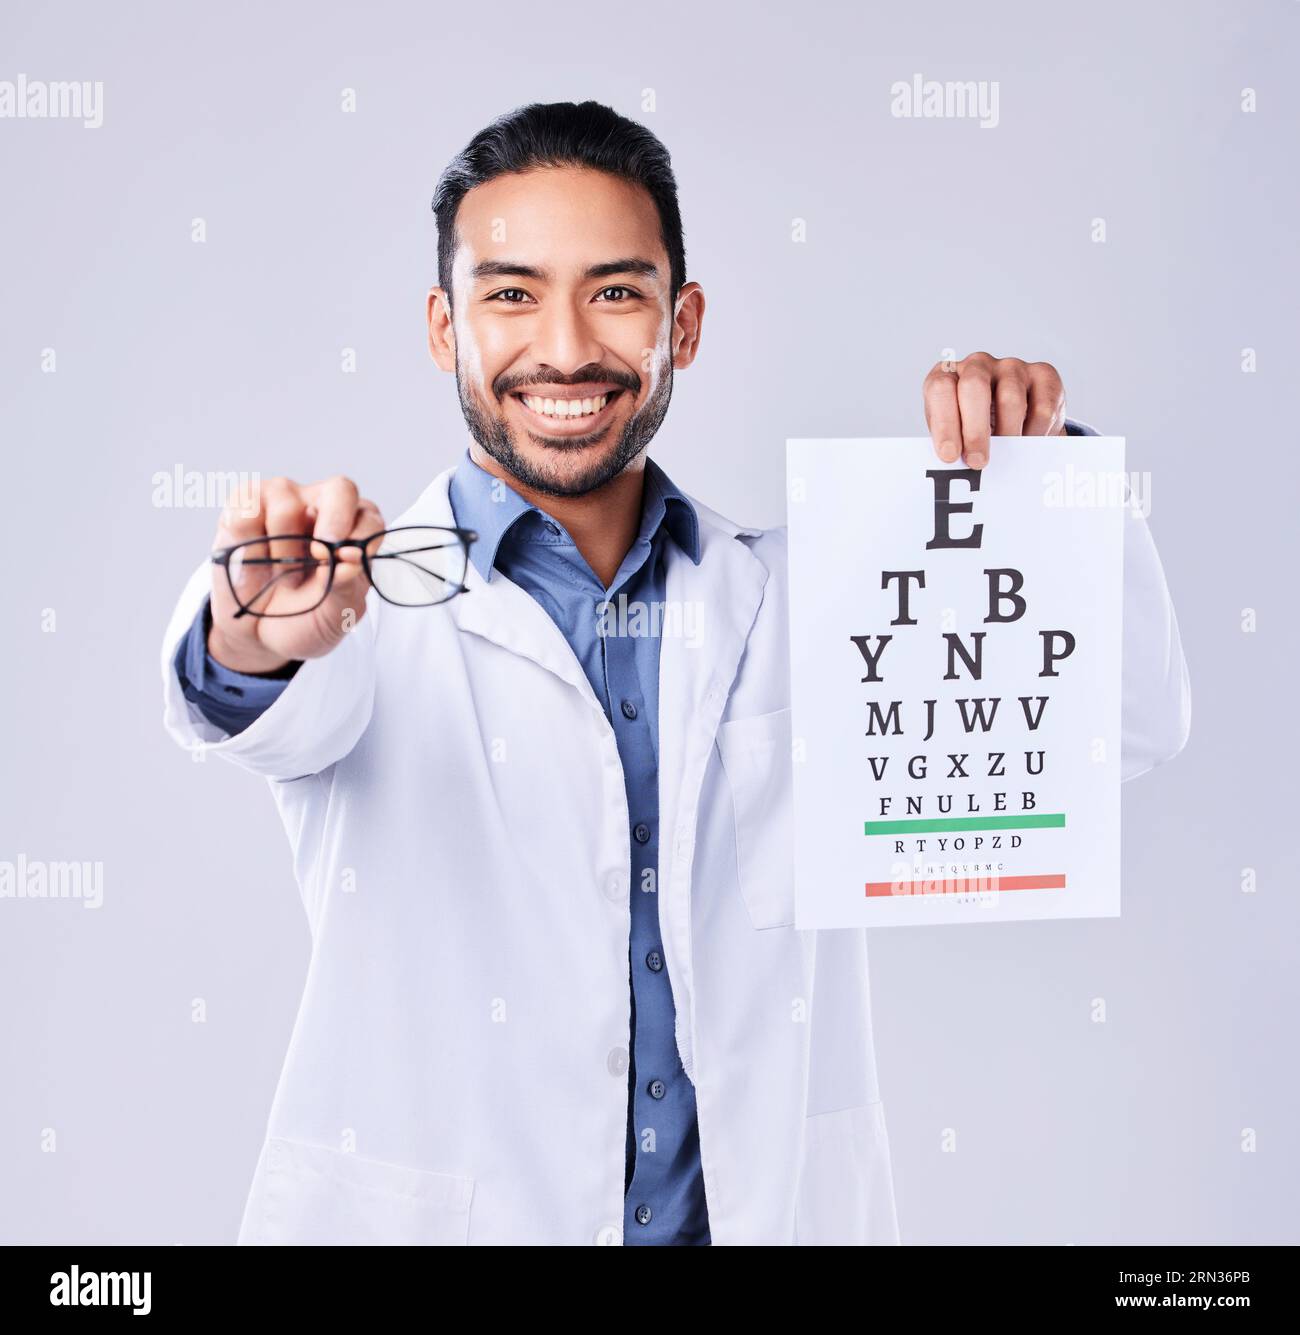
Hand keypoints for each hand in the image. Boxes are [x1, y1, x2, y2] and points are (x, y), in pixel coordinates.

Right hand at [207, 476, 385, 673]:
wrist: (258, 636)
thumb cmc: (305, 617)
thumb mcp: (334, 615)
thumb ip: (346, 588)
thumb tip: (351, 562)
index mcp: (354, 532)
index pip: (370, 518)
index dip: (360, 535)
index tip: (346, 560)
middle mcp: (323, 508)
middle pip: (340, 489)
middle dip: (335, 519)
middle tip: (320, 552)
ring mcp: (283, 501)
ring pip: (286, 502)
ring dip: (282, 546)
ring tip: (280, 572)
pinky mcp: (246, 505)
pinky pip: (246, 508)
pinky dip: (247, 541)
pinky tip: (250, 559)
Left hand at [923, 352, 1066, 469]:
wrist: (1012, 419)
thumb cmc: (973, 428)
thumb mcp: (955, 434)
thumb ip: (954, 445)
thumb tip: (956, 468)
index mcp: (947, 375)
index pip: (940, 389)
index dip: (945, 423)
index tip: (950, 456)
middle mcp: (977, 365)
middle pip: (974, 387)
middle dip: (975, 430)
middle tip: (978, 462)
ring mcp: (1011, 367)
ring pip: (1011, 399)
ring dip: (1007, 434)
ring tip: (1006, 457)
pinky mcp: (1043, 375)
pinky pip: (1042, 407)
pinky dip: (1034, 433)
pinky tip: (1028, 444)